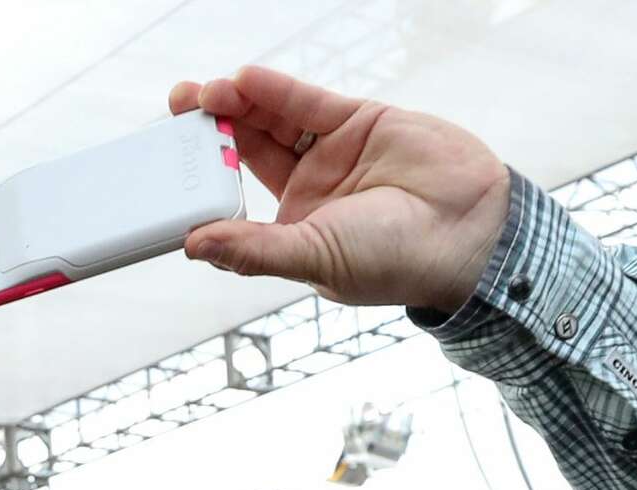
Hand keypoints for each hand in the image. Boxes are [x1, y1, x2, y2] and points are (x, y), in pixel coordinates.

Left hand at [169, 66, 510, 312]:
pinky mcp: (356, 121)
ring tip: (203, 94)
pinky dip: (274, 90)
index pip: (234, 202)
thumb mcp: (312, 257)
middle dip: (209, 133)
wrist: (468, 228)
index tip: (169, 170)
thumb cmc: (393, 261)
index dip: (202, 184)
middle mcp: (308, 191)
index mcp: (293, 232)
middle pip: (244, 153)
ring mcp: (331, 154)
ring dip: (237, 106)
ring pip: (271, 122)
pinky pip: (306, 102)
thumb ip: (253, 249)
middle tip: (176, 112)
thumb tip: (193, 245)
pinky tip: (244, 80)